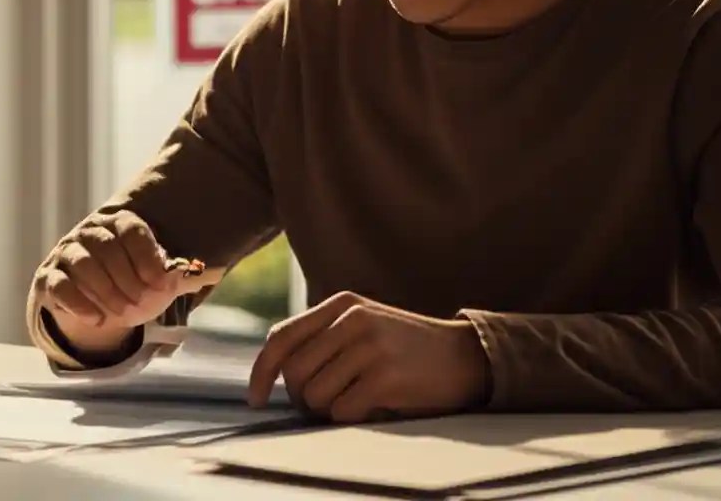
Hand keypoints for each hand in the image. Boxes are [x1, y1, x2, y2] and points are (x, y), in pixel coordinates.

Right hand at [31, 211, 212, 356]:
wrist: (91, 298)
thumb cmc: (129, 281)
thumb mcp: (157, 279)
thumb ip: (182, 274)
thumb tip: (218, 271)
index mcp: (119, 224)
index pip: (133, 230)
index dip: (149, 257)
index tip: (162, 284)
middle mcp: (91, 232)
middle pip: (109, 248)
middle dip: (128, 280)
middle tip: (142, 304)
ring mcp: (67, 252)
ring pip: (84, 264)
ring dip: (106, 291)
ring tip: (124, 313)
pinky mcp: (49, 277)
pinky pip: (60, 285)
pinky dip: (78, 303)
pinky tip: (97, 319)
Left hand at [248, 291, 489, 423]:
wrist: (465, 356)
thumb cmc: (405, 349)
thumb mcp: (362, 326)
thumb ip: (322, 337)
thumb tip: (272, 372)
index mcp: (342, 303)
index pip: (281, 337)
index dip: (261, 372)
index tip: (256, 398)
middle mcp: (352, 319)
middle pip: (294, 373)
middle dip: (303, 397)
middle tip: (330, 401)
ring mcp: (369, 347)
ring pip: (315, 396)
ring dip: (330, 408)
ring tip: (359, 398)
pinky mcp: (385, 377)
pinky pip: (342, 411)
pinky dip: (353, 417)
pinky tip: (377, 405)